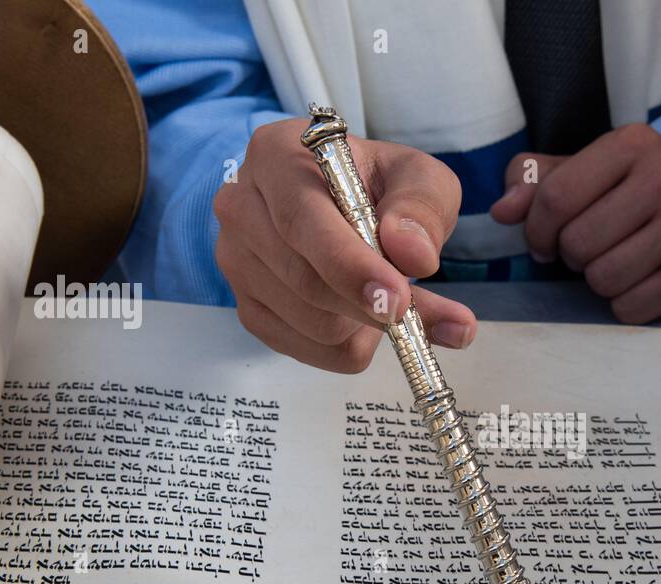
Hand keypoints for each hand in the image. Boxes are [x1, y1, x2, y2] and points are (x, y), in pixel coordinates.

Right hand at [213, 118, 477, 372]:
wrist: (343, 202)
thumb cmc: (376, 184)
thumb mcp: (415, 176)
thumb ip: (422, 207)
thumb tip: (416, 256)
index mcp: (276, 156)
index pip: (302, 221)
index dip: (350, 266)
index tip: (396, 298)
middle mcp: (241, 208)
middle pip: (305, 281)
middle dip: (368, 306)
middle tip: (418, 316)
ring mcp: (237, 264)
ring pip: (314, 324)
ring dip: (367, 323)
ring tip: (390, 294)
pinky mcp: (250, 310)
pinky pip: (313, 350)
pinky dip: (354, 342)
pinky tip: (364, 312)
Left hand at [490, 123, 660, 323]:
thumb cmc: (639, 185)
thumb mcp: (591, 167)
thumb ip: (537, 181)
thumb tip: (501, 211)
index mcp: (632, 145)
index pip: (555, 198)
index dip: (535, 231)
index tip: (542, 242)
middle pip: (577, 244)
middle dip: (571, 256)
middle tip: (588, 249)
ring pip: (603, 280)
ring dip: (597, 281)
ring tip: (614, 262)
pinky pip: (632, 308)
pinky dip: (624, 303)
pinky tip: (637, 281)